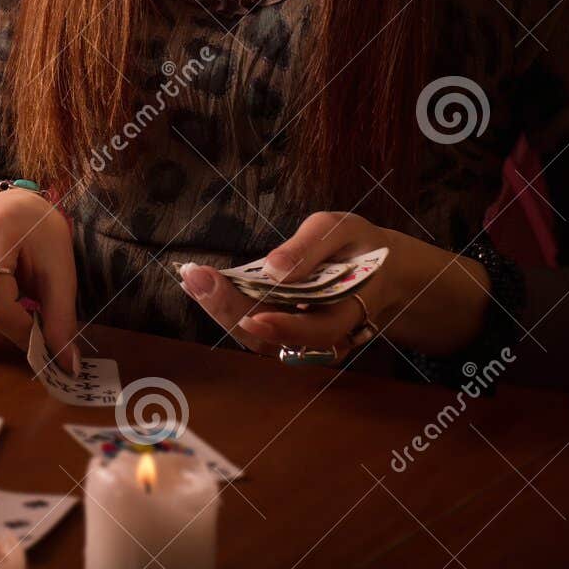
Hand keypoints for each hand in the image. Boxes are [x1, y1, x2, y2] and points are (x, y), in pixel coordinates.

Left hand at [180, 209, 490, 361]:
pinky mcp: (281, 326)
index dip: (286, 328)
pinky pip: (250, 324)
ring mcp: (298, 335)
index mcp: (348, 310)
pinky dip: (224, 304)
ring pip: (256, 337)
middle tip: (197, 278)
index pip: (317, 332)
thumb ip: (310, 248)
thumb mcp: (343, 230)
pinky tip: (201, 281)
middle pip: (274, 338)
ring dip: (220, 309)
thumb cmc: (359, 246)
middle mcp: (320, 334)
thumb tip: (274, 267)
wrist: (376, 268)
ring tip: (191, 277)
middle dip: (232, 311)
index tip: (253, 315)